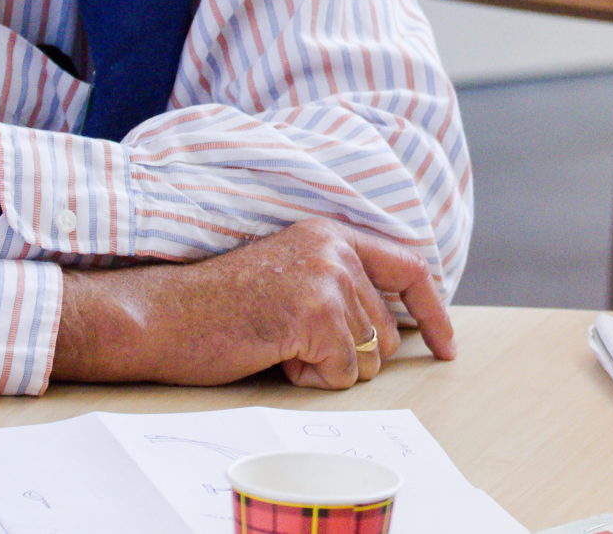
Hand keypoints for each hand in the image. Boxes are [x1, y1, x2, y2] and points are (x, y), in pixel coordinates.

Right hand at [55, 217, 455, 387]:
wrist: (164, 314)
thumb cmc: (220, 306)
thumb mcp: (291, 277)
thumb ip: (340, 285)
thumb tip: (392, 331)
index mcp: (333, 234)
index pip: (411, 268)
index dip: (434, 313)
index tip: (447, 347)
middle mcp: (337, 248)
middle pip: (385, 333)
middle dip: (348, 356)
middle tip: (291, 341)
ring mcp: (328, 278)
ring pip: (366, 358)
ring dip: (325, 367)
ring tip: (278, 344)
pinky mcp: (314, 313)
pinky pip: (342, 374)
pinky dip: (311, 379)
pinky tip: (275, 356)